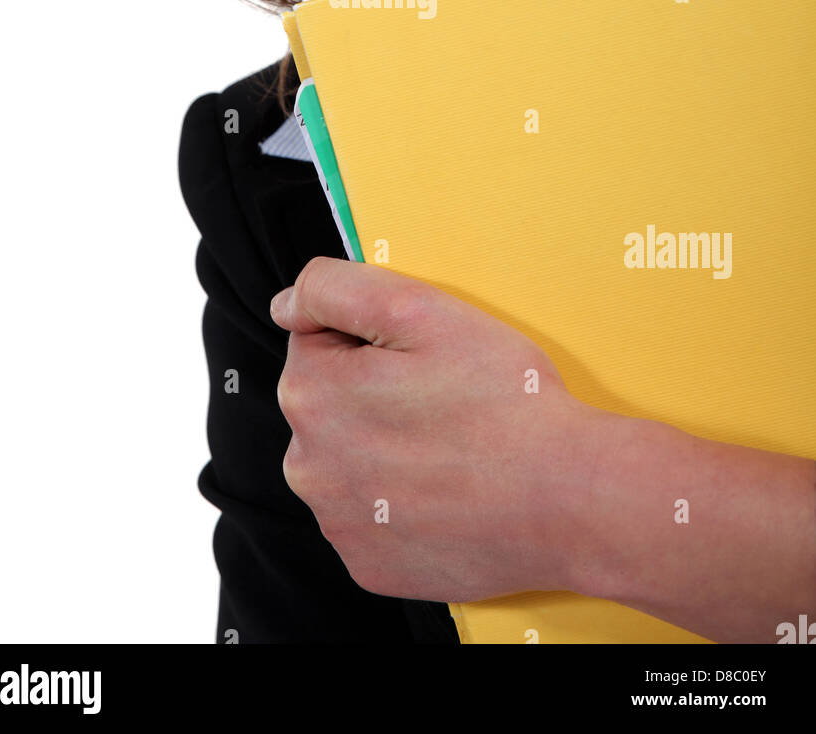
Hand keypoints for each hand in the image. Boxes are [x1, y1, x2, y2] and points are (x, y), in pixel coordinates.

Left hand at [269, 255, 608, 602]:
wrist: (569, 499)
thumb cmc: (504, 402)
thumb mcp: (420, 308)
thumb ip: (334, 289)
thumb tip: (286, 305)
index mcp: (311, 395)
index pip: (317, 341)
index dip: (372, 339)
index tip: (419, 356)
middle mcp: (308, 467)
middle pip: (329, 403)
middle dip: (373, 392)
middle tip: (443, 397)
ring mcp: (339, 523)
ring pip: (349, 460)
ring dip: (386, 446)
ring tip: (452, 444)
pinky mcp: (370, 565)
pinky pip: (372, 515)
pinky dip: (402, 500)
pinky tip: (448, 489)